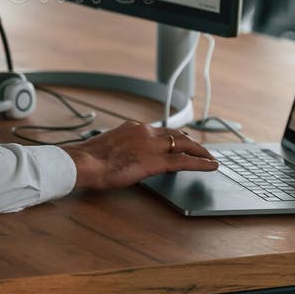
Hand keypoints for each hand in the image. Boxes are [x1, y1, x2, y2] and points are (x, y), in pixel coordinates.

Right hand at [61, 121, 217, 189]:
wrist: (84, 163)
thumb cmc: (89, 160)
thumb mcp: (109, 148)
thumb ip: (124, 148)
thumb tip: (128, 158)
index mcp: (133, 127)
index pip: (160, 131)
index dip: (174, 136)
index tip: (182, 140)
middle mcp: (145, 131)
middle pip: (176, 134)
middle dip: (192, 142)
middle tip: (202, 149)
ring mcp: (151, 145)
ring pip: (184, 144)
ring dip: (200, 151)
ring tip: (211, 158)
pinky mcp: (155, 161)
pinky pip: (184, 161)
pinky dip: (200, 163)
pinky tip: (211, 166)